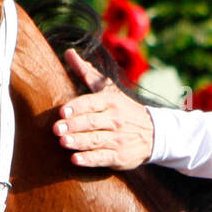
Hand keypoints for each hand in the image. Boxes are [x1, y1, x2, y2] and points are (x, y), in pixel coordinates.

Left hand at [54, 49, 154, 169]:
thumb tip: (68, 52)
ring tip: (63, 142)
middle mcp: (115, 120)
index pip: (91, 103)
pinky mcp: (120, 156)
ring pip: (96, 140)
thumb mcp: (109, 89)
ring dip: (79, 141)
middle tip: (56, 129)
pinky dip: (90, 159)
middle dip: (74, 125)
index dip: (76, 107)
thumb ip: (87, 73)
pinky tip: (76, 159)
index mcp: (111, 102)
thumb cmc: (124, 109)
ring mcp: (118, 139)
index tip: (62, 112)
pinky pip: (103, 158)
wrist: (155, 133)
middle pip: (91, 122)